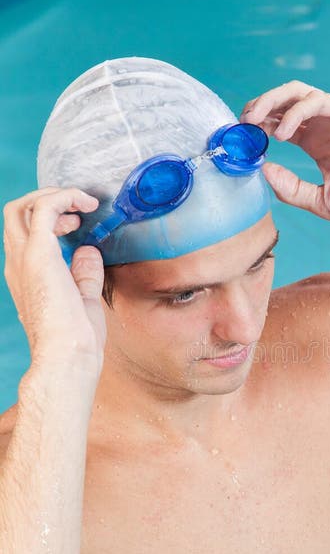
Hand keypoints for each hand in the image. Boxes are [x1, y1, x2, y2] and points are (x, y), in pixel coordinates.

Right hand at [3, 187, 106, 377]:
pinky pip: (45, 208)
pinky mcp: (39, 255)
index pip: (23, 233)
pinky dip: (65, 197)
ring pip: (23, 207)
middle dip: (46, 200)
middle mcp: (17, 264)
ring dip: (54, 197)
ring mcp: (24, 258)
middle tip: (78, 211)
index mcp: (25, 276)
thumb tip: (89, 251)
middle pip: (16, 213)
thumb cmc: (77, 340)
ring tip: (84, 205)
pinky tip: (86, 203)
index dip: (49, 220)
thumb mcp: (84, 299)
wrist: (67, 357)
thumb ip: (84, 274)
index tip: (77, 226)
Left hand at [241, 81, 329, 224]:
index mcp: (318, 143)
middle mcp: (326, 125)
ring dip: (271, 101)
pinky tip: (284, 132)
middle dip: (257, 108)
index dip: (256, 127)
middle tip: (240, 126)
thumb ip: (292, 189)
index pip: (278, 123)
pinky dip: (297, 111)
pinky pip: (319, 101)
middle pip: (283, 102)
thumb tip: (263, 173)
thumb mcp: (323, 202)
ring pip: (297, 92)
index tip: (238, 141)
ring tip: (254, 120)